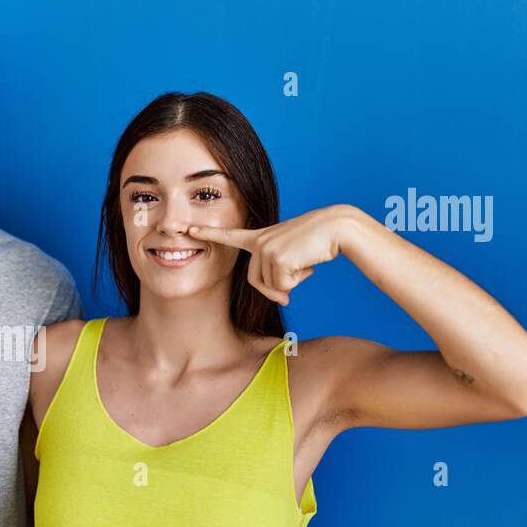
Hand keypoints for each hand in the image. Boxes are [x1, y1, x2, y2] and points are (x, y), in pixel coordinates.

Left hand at [187, 204, 355, 305]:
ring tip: (306, 261)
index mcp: (261, 236)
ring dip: (292, 282)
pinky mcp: (276, 257)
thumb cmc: (317, 241)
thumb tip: (281, 299)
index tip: (189, 230)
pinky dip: (298, 281)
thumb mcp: (292, 255)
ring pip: (271, 286)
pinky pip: (283, 286)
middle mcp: (259, 241)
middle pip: (256, 282)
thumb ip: (278, 273)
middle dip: (276, 290)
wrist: (337, 228)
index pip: (230, 236)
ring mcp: (266, 248)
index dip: (209, 234)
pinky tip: (309, 263)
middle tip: (299, 276)